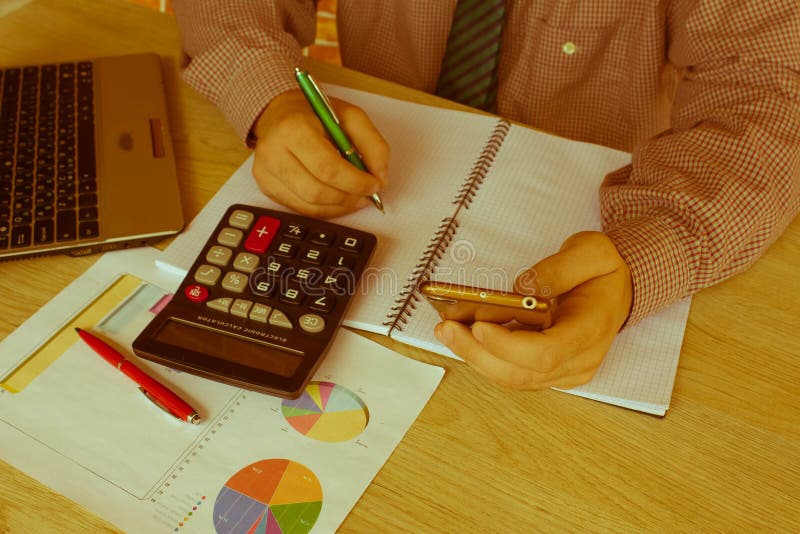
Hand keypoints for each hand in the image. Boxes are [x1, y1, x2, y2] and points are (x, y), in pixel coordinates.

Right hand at [251, 90, 389, 217]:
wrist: (277, 112)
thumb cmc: (314, 114)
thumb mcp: (350, 116)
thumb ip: (373, 144)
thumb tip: (380, 178)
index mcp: (293, 129)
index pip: (328, 168)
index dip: (355, 182)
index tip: (374, 184)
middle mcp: (274, 152)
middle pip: (317, 192)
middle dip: (348, 197)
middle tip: (366, 194)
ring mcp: (266, 173)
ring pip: (309, 206)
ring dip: (339, 207)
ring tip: (355, 197)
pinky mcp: (266, 187)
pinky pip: (300, 209)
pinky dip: (325, 209)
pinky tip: (337, 200)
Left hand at [433, 231, 632, 389]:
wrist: (618, 291)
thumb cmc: (604, 272)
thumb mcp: (592, 251)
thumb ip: (560, 267)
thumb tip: (522, 287)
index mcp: (591, 331)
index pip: (546, 353)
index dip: (508, 346)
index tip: (478, 326)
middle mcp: (579, 360)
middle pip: (522, 373)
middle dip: (478, 353)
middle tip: (446, 328)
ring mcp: (565, 371)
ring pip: (513, 378)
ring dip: (476, 357)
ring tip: (447, 330)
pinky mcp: (551, 372)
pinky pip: (514, 373)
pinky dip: (486, 358)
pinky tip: (464, 336)